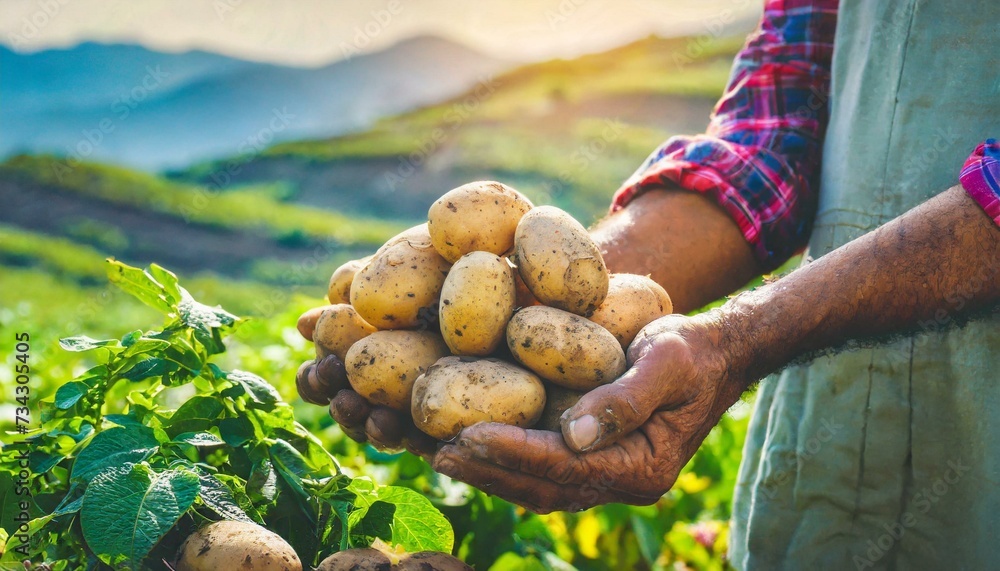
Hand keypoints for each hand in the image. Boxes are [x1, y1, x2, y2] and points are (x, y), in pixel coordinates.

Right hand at [295, 309, 437, 458]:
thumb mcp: (383, 294)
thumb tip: (304, 325)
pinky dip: (419, 444)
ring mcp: (397, 417)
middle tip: (349, 399)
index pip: (317, 381)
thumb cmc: (419, 300)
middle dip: (344, 409)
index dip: (314, 380)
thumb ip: (345, 304)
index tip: (325, 368)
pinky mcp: (429, 429)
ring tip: (381, 420)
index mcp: (346, 367)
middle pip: (345, 411)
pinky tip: (424, 439)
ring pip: (377, 433)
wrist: (467, 317)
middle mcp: (366, 396)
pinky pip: (421, 443)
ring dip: (375, 430)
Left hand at [432, 313, 747, 512]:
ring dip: (484, 469)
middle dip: (486, 468)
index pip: (564, 466)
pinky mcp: (588, 456)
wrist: (713, 357)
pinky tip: (464, 438)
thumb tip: (573, 434)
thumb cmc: (693, 352)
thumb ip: (627, 398)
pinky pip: (536, 465)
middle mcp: (617, 480)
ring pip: (532, 483)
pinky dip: (499, 455)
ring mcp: (601, 472)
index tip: (467, 433)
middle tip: (435, 450)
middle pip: (539, 485)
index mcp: (640, 467)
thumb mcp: (669, 362)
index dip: (513, 451)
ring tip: (435, 449)